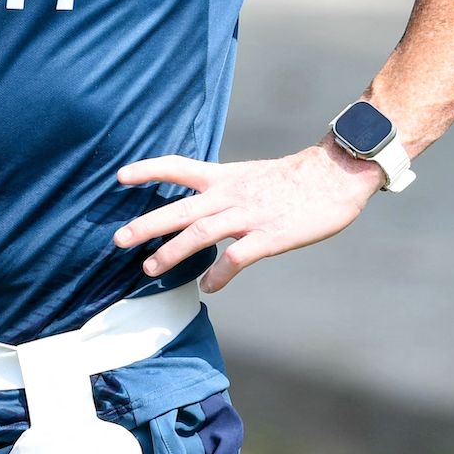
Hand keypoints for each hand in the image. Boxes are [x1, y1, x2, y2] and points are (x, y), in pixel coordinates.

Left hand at [113, 143, 383, 291]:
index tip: (119, 176)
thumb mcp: (249, 175)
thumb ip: (223, 189)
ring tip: (149, 269)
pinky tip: (208, 287)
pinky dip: (220, 272)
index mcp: (224, 177)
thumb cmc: (294, 179)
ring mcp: (249, 215)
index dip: (148, 170)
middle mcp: (229, 194)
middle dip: (147, 224)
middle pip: (180, 208)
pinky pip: (238, 257)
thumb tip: (201, 207)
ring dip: (172, 252)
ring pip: (201, 233)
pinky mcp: (271, 236)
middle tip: (118, 239)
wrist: (335, 173)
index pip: (177, 166)